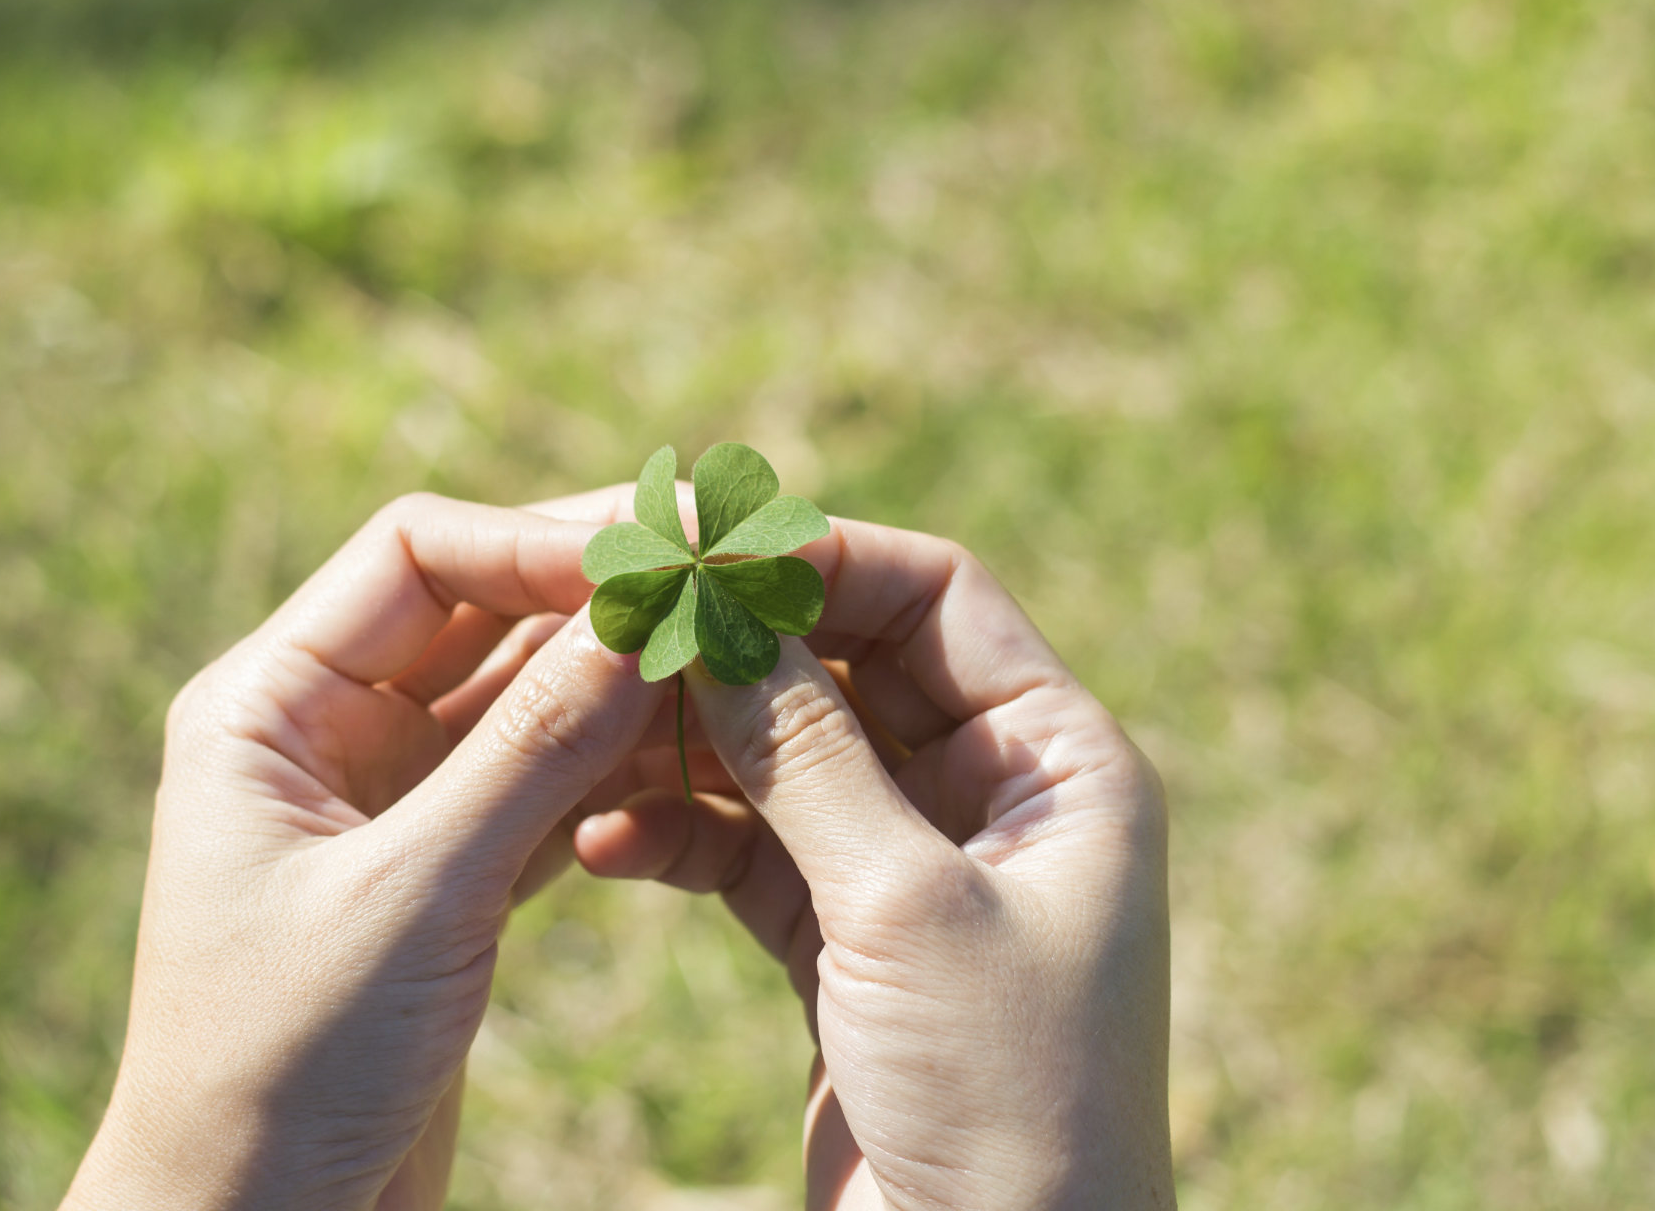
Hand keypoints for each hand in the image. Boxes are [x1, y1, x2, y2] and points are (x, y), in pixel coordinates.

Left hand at [63, 495, 665, 1210]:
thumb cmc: (284, 1068)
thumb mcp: (415, 895)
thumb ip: (531, 751)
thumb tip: (641, 613)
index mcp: (267, 706)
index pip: (415, 556)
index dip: (539, 541)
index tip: (660, 555)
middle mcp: (325, 731)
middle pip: (479, 612)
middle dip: (595, 595)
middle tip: (721, 572)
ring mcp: (388, 801)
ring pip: (522, 699)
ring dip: (619, 681)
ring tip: (728, 659)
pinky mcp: (444, 871)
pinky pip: (541, 783)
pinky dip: (614, 768)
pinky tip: (694, 756)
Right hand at [574, 515, 1174, 1209]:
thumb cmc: (1008, 1103)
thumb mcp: (908, 910)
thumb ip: (810, 757)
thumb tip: (724, 620)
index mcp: (1060, 766)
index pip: (940, 598)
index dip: (824, 561)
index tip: (703, 551)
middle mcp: (993, 803)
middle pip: (853, 669)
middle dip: (740, 651)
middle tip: (619, 626)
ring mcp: (915, 875)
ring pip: (790, 762)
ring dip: (695, 745)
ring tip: (593, 733)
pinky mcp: (848, 948)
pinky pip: (755, 856)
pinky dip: (684, 841)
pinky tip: (603, 845)